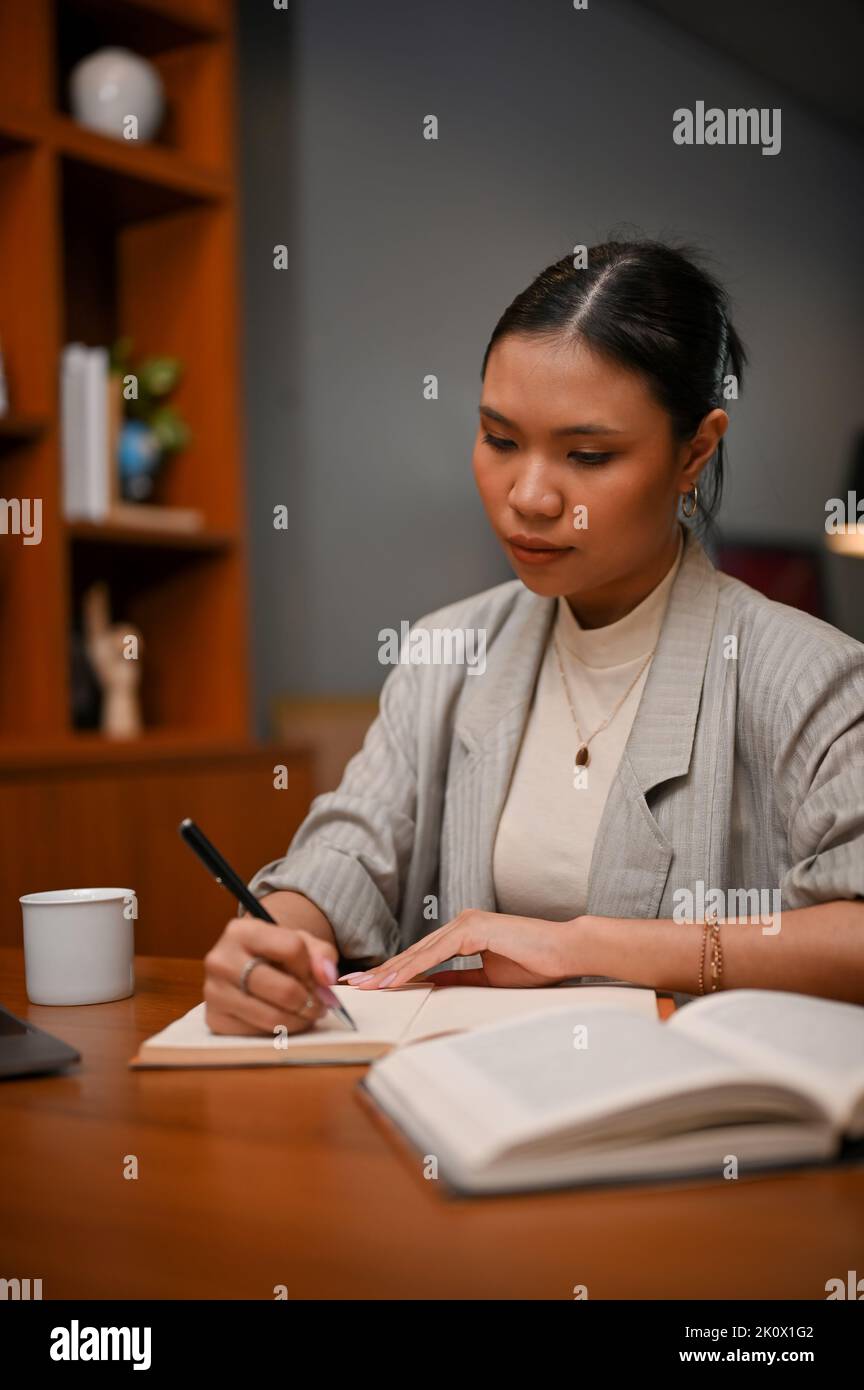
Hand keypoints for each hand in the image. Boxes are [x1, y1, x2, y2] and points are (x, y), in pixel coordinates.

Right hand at [204, 918, 338, 1035]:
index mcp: (242, 931)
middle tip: (320, 1005)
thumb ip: (321, 955)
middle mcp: (221, 960)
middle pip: (284, 990)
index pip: (292, 948)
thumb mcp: (301, 942)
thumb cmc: (274, 952)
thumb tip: (326, 978)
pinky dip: (278, 1032)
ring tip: (307, 1014)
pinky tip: (283, 1020)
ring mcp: (214, 992)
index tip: (315, 976)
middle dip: (310, 1002)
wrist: (244, 965)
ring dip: (299, 1021)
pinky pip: (258, 1034)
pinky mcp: (215, 1019)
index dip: (311, 967)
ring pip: (273, 1017)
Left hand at [338, 909, 582, 989]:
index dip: (394, 970)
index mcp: (464, 932)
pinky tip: (394, 980)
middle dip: (382, 970)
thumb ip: (459, 977)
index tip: (371, 985)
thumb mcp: (488, 977)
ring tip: (366, 986)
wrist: (565, 951)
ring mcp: (466, 923)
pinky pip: (437, 953)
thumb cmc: (535, 964)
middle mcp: (460, 922)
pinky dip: (413, 967)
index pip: (421, 955)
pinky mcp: (474, 929)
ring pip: (419, 952)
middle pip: (413, 952)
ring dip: (391, 971)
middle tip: (353, 985)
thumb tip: (432, 984)